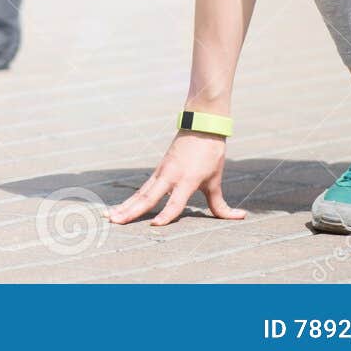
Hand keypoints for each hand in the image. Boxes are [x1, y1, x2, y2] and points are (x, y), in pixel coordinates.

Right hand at [108, 131, 247, 226]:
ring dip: (125, 205)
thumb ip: (221, 204)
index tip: (155, 226)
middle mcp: (170, 176)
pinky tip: (120, 207)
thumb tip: (240, 217)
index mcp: (187, 179)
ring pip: (141, 193)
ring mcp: (161, 172)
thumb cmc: (210, 153)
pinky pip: (142, 188)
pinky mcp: (158, 171)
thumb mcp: (216, 179)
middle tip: (115, 221)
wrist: (201, 125)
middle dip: (132, 210)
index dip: (167, 214)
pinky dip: (131, 199)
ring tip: (110, 217)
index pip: (175, 201)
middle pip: (148, 197)